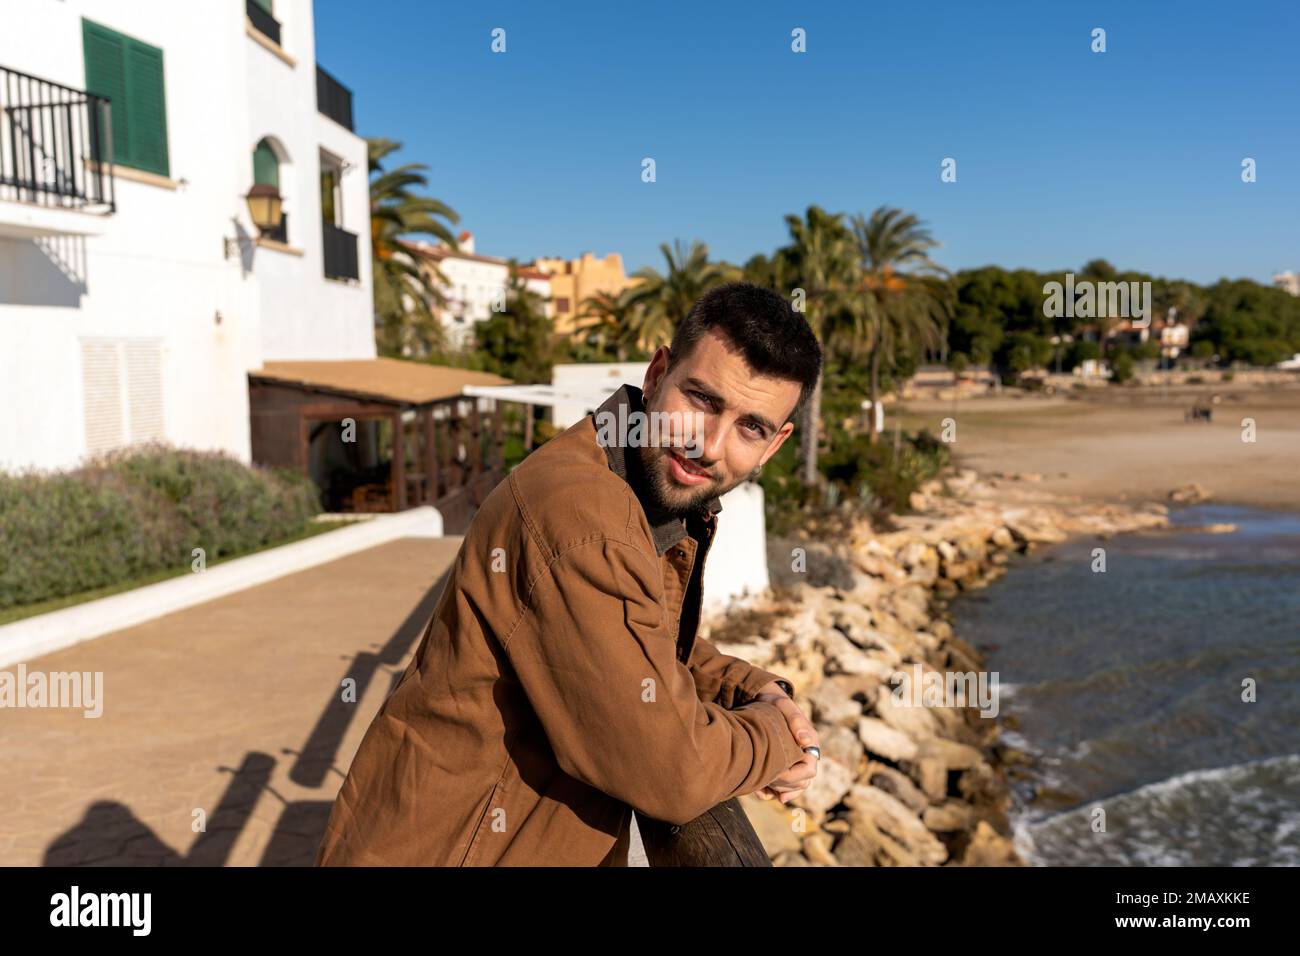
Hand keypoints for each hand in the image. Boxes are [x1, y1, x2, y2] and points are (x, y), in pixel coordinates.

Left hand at [749, 683, 818, 804]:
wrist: (763, 702)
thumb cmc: (773, 703)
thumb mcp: (782, 705)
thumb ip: (795, 720)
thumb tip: (805, 740)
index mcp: (810, 744)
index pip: (809, 771)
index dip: (793, 778)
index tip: (773, 776)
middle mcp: (805, 756)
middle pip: (801, 784)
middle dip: (782, 786)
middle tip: (763, 782)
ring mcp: (795, 763)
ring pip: (792, 789)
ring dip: (776, 792)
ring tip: (758, 788)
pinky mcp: (784, 768)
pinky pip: (781, 789)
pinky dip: (770, 792)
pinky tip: (757, 789)